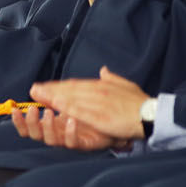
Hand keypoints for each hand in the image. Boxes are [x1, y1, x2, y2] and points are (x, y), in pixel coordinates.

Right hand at [10, 104, 119, 151]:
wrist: (121, 118)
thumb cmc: (95, 108)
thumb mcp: (72, 96)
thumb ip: (54, 93)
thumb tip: (35, 87)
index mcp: (53, 122)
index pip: (31, 125)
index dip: (20, 120)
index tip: (13, 109)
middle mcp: (59, 132)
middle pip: (36, 134)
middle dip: (30, 123)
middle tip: (31, 109)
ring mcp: (70, 139)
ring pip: (51, 139)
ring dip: (47, 126)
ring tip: (48, 112)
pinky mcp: (84, 143)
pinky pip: (73, 142)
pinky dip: (70, 132)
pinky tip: (71, 121)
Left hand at [28, 67, 147, 142]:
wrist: (152, 114)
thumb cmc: (140, 102)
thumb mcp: (126, 85)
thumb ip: (112, 78)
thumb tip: (103, 70)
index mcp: (102, 85)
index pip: (75, 84)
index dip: (59, 86)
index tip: (45, 87)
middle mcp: (98, 91)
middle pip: (69, 89)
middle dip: (50, 90)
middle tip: (34, 90)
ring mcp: (98, 104)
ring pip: (71, 98)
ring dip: (53, 97)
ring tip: (37, 96)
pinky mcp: (100, 117)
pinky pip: (80, 111)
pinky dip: (66, 108)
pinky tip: (54, 107)